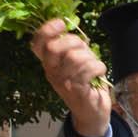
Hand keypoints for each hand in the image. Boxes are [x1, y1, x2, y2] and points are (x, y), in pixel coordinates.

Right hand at [30, 18, 111, 136]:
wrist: (93, 113)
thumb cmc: (87, 84)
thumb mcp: (77, 62)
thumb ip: (72, 47)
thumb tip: (73, 29)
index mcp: (49, 62)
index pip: (37, 43)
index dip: (46, 30)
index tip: (61, 22)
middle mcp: (51, 71)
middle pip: (54, 46)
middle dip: (75, 42)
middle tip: (85, 52)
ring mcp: (62, 82)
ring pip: (75, 57)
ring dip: (91, 58)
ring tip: (94, 67)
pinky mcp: (76, 90)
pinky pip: (88, 69)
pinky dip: (99, 67)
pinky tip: (99, 74)